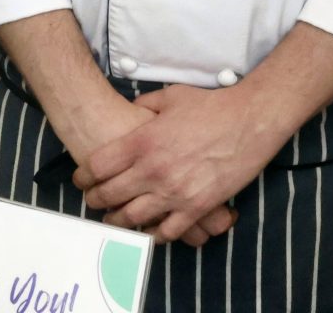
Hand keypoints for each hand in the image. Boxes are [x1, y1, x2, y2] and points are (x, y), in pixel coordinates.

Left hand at [77, 84, 280, 243]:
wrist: (250, 121)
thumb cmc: (212, 106)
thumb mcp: (171, 97)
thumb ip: (145, 106)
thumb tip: (133, 110)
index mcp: (142, 140)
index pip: (98, 166)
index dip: (84, 175)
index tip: (82, 179)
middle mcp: (152, 169)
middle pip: (109, 194)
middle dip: (95, 200)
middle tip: (93, 201)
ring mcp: (174, 192)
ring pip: (132, 218)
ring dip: (117, 221)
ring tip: (113, 219)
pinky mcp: (195, 207)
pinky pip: (166, 232)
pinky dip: (152, 234)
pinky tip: (147, 231)